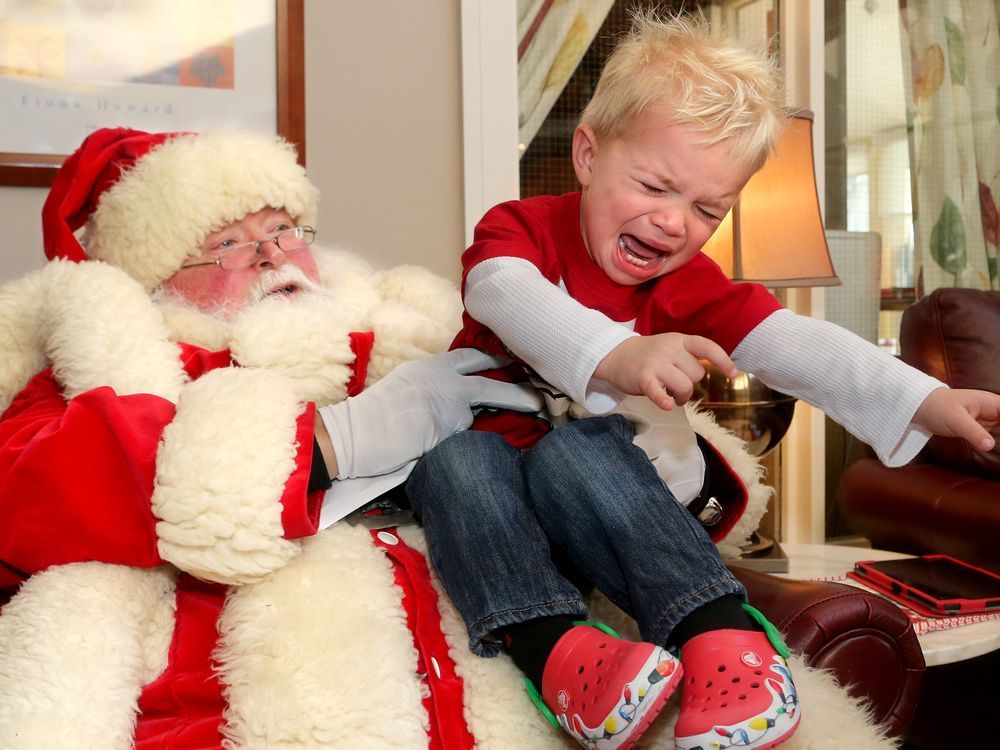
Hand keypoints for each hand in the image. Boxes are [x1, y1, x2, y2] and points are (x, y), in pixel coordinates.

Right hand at [318, 349, 542, 478]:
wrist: (353, 435)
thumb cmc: (372, 415)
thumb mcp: (406, 386)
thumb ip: (434, 386)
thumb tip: (458, 400)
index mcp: (431, 366)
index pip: (472, 358)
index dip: (495, 362)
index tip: (514, 366)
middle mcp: (443, 379)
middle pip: (490, 383)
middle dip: (519, 391)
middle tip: (539, 399)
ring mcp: (447, 403)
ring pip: (476, 416)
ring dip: (482, 424)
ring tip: (486, 428)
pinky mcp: (447, 429)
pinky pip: (464, 439)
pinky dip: (466, 445)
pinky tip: (450, 449)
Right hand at [593, 333, 736, 410]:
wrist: (614, 354)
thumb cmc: (648, 355)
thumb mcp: (670, 347)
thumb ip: (688, 357)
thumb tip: (715, 371)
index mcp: (679, 340)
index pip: (707, 347)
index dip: (722, 360)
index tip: (732, 374)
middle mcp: (670, 349)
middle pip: (697, 374)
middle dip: (691, 384)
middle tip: (677, 387)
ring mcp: (656, 363)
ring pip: (684, 386)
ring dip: (681, 397)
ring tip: (672, 397)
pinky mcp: (643, 378)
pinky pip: (658, 391)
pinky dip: (664, 399)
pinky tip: (667, 405)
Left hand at [912, 387, 999, 451]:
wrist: (920, 408)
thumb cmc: (937, 407)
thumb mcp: (955, 420)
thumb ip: (973, 432)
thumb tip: (990, 445)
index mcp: (991, 403)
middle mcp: (993, 410)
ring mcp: (988, 419)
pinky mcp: (980, 428)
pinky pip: (997, 435)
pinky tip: (997, 449)